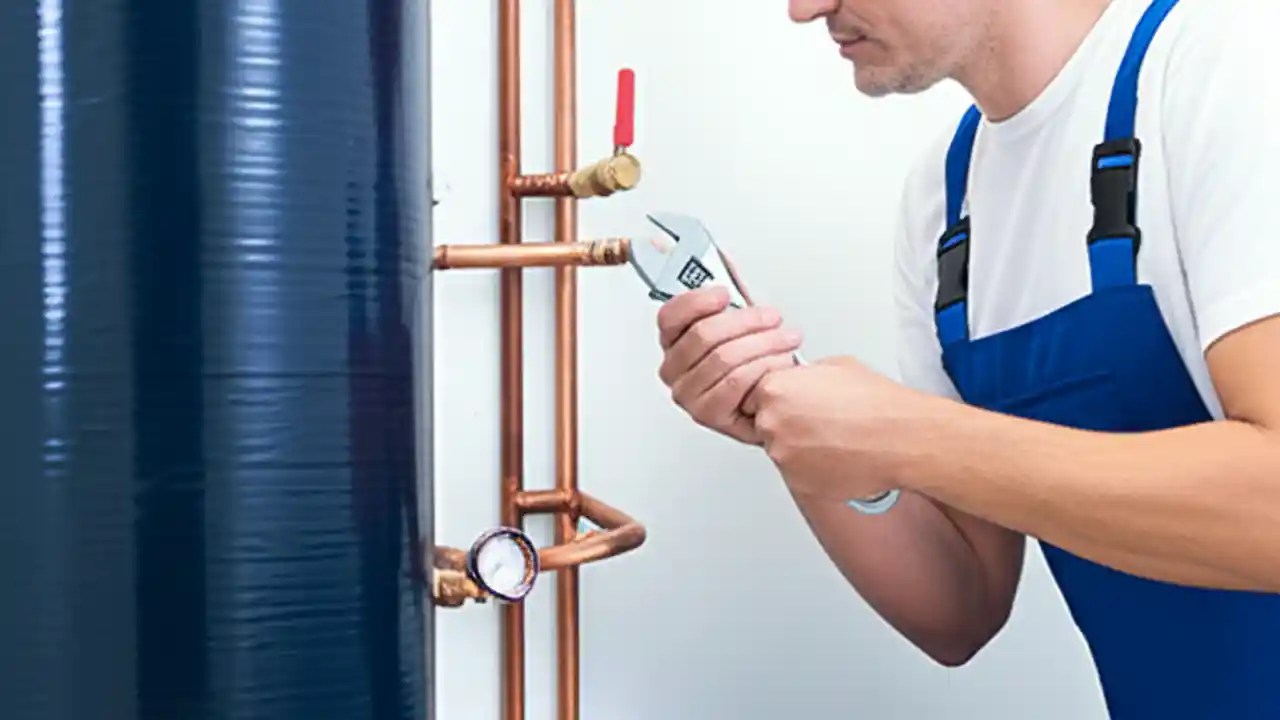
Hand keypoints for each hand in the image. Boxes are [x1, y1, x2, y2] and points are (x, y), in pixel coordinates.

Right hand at [656, 286, 803, 443]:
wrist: (772, 402)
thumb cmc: (751, 362)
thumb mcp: (741, 322)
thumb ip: (730, 293)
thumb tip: (724, 259)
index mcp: (673, 341)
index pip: (671, 316)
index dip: (698, 301)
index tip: (726, 294)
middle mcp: (674, 368)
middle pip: (703, 334)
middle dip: (746, 321)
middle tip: (772, 317)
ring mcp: (688, 393)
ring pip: (723, 358)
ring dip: (763, 345)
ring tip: (786, 340)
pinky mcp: (707, 414)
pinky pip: (735, 383)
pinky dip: (762, 369)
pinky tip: (779, 364)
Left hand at [744, 355, 930, 500]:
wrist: (901, 438)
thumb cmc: (876, 404)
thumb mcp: (835, 366)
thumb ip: (804, 374)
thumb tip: (799, 379)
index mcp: (776, 389)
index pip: (756, 394)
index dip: (779, 399)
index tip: (795, 402)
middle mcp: (772, 422)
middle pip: (765, 423)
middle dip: (787, 423)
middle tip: (819, 421)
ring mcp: (783, 455)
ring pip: (782, 450)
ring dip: (800, 446)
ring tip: (834, 438)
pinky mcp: (797, 482)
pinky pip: (797, 473)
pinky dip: (813, 468)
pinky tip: (838, 455)